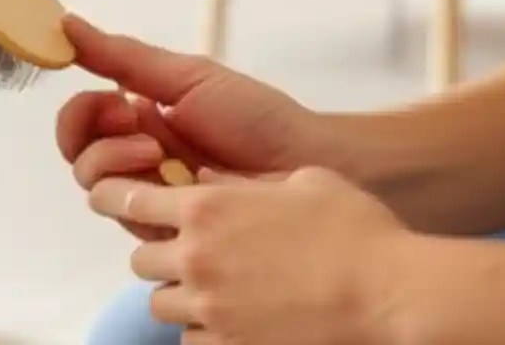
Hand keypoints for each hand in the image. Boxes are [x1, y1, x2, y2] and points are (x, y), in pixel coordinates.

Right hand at [57, 17, 343, 208]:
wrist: (308, 163)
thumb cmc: (258, 118)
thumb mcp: (188, 78)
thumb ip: (122, 56)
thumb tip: (64, 23)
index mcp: (138, 120)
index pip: (80, 122)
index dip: (84, 114)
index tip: (119, 102)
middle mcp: (137, 161)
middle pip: (79, 158)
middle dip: (97, 140)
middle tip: (141, 129)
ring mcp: (152, 198)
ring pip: (97, 192)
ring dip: (117, 166)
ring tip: (160, 155)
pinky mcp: (168, 231)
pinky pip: (128, 221)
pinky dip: (142, 199)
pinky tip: (180, 186)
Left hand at [91, 167, 406, 344]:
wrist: (393, 294)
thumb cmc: (357, 231)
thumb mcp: (300, 181)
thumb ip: (245, 179)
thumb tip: (211, 177)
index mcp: (206, 208)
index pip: (126, 198)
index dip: (116, 197)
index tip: (112, 198)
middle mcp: (196, 258)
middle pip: (139, 260)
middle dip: (160, 256)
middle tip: (191, 256)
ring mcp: (210, 308)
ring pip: (160, 305)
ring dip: (180, 297)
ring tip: (217, 293)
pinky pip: (190, 341)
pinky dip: (203, 332)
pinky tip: (235, 322)